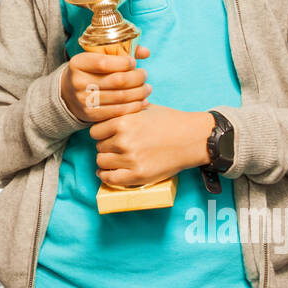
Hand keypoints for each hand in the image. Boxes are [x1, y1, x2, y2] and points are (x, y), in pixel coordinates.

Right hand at [59, 45, 151, 124]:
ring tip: (147, 88)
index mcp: (78, 63)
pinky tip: (142, 101)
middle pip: (117, 80)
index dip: (123, 62)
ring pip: (121, 97)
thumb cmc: (89, 71)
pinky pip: (119, 111)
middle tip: (144, 75)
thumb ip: (121, 52)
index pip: (103, 63)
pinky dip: (134, 106)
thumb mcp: (96, 57)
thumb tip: (145, 52)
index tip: (133, 62)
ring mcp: (84, 100)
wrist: (68, 94)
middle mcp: (78, 82)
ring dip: (139, 92)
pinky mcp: (91, 114)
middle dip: (137, 77)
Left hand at [90, 106, 214, 187]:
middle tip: (116, 147)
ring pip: (102, 162)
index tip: (107, 136)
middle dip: (106, 146)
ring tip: (115, 159)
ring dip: (107, 161)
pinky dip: (106, 176)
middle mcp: (124, 140)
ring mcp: (130, 159)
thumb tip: (107, 109)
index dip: (101, 133)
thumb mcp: (144, 108)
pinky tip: (108, 173)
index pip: (95, 131)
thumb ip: (124, 111)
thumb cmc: (169, 121)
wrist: (193, 138)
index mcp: (123, 122)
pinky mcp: (138, 175)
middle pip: (99, 147)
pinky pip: (110, 178)